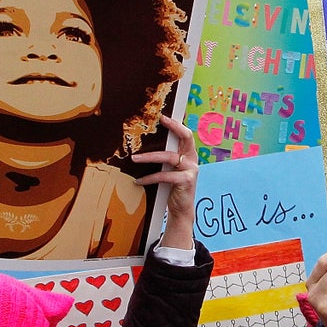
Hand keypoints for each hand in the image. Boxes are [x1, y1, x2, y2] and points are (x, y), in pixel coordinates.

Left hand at [133, 115, 197, 249]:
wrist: (181, 210)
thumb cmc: (172, 188)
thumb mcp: (169, 170)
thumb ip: (165, 158)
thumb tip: (145, 145)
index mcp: (189, 154)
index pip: (186, 134)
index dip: (176, 124)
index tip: (163, 117)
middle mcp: (193, 159)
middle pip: (186, 137)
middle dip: (174, 126)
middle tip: (160, 121)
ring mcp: (191, 170)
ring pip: (169, 157)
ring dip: (149, 157)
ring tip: (134, 158)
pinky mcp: (186, 181)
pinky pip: (164, 176)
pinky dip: (150, 178)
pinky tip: (139, 181)